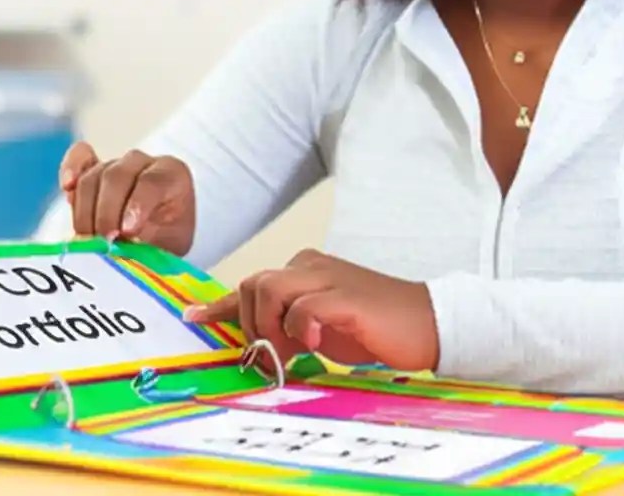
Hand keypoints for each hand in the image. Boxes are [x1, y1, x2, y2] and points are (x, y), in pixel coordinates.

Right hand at [57, 142, 195, 255]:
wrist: (156, 236)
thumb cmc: (164, 240)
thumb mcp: (168, 247)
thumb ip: (149, 245)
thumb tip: (125, 253)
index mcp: (173, 175)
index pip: (152, 182)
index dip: (136, 205)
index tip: (127, 232)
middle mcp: (144, 163)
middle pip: (116, 176)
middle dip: (106, 212)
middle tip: (104, 241)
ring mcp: (116, 162)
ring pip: (92, 177)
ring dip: (85, 212)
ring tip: (90, 240)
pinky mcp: (92, 166)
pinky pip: (78, 158)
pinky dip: (70, 170)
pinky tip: (67, 187)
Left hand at [185, 250, 439, 372]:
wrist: (429, 323)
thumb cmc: (375, 328)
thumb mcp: (322, 329)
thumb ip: (290, 328)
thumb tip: (259, 346)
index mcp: (305, 270)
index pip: (252, 284)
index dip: (220, 305)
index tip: (195, 318)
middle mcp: (311, 267)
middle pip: (252, 285)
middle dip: (253, 325)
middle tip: (277, 357)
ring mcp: (328, 278)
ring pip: (268, 290)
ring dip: (271, 327)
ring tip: (297, 351)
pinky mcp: (345, 297)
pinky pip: (302, 308)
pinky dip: (302, 329)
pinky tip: (318, 345)